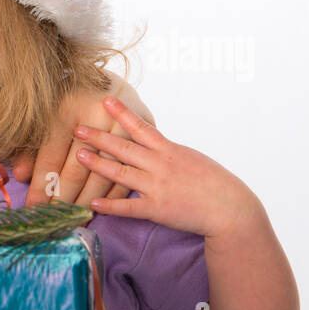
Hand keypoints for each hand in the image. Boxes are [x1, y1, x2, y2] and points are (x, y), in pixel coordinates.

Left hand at [14, 78, 156, 207]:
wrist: (109, 82)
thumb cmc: (71, 102)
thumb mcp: (45, 118)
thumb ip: (32, 148)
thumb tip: (21, 176)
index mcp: (69, 107)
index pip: (52, 156)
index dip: (41, 184)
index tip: (34, 207)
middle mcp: (98, 115)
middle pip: (78, 169)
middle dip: (64, 198)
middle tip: (56, 220)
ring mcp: (125, 125)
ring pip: (104, 175)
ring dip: (88, 200)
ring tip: (76, 218)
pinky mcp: (147, 134)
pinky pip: (130, 168)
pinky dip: (114, 194)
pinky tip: (100, 207)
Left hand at [75, 96, 261, 239]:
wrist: (230, 208)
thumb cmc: (213, 182)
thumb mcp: (190, 158)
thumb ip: (166, 152)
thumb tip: (150, 144)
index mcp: (169, 150)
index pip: (141, 127)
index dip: (122, 113)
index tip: (105, 100)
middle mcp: (160, 165)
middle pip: (124, 148)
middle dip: (99, 137)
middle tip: (78, 128)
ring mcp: (157, 187)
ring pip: (121, 174)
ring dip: (98, 164)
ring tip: (78, 156)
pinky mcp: (157, 209)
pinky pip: (128, 207)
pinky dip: (110, 206)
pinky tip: (92, 204)